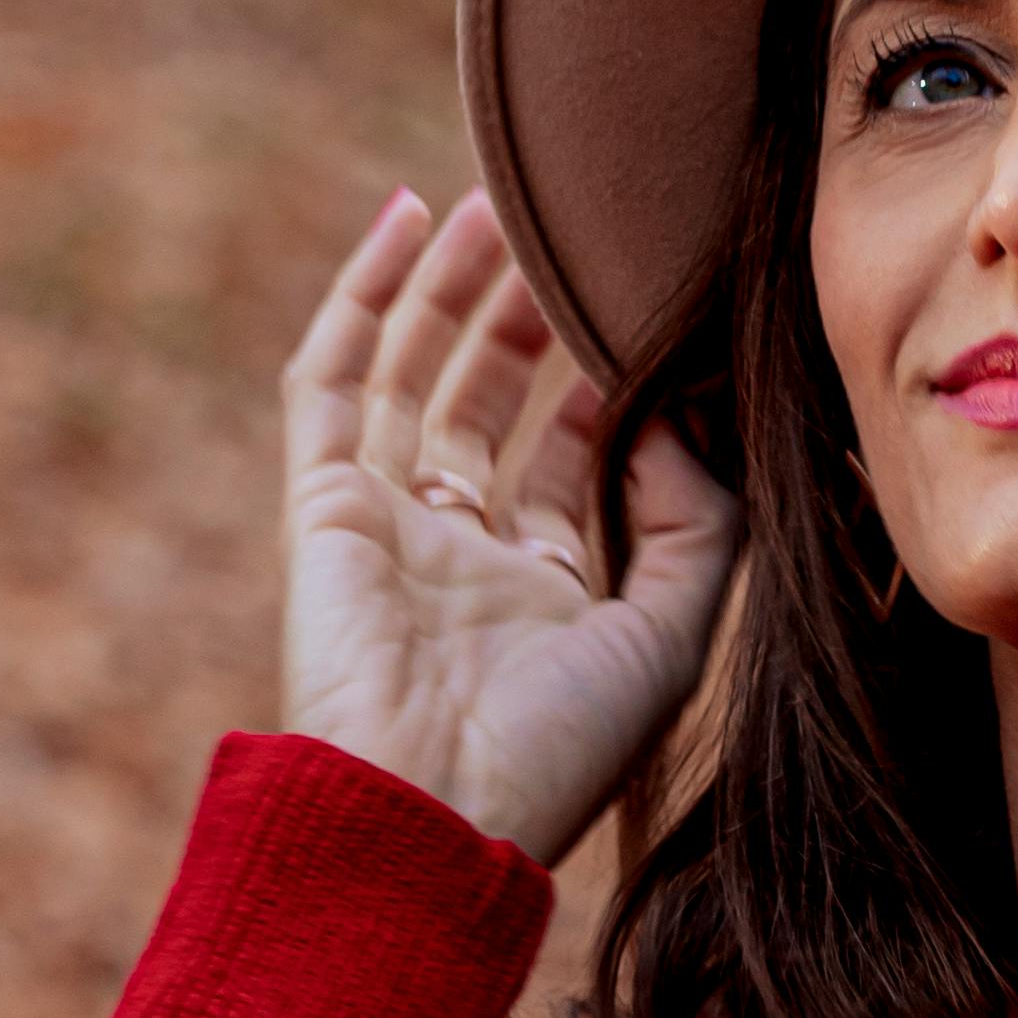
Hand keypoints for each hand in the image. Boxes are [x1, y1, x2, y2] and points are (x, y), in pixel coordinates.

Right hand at [279, 188, 736, 871]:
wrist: (423, 814)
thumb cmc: (553, 752)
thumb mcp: (668, 639)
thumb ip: (697, 525)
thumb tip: (674, 415)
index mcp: (543, 598)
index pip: (577, 464)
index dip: (620, 386)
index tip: (665, 309)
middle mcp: (461, 558)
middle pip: (494, 408)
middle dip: (535, 321)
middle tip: (583, 232)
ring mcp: (385, 528)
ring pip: (417, 378)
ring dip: (456, 289)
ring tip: (506, 203)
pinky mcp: (320, 506)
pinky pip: (332, 379)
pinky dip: (362, 295)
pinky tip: (407, 216)